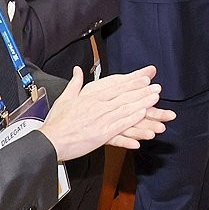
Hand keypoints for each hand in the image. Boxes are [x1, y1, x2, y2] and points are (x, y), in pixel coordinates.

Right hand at [39, 66, 173, 161]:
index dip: (131, 82)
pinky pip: (119, 125)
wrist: (51, 140)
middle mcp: (97, 106)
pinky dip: (131, 120)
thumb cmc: (57, 120)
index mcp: (90, 97)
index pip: (115, 87)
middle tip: (157, 87)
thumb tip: (77, 70)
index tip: (144, 78)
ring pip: (125, 109)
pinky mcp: (101, 134)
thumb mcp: (65, 97)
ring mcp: (100, 119)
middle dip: (142, 91)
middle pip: (123, 96)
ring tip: (155, 99)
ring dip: (142, 103)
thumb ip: (75, 83)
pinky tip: (142, 115)